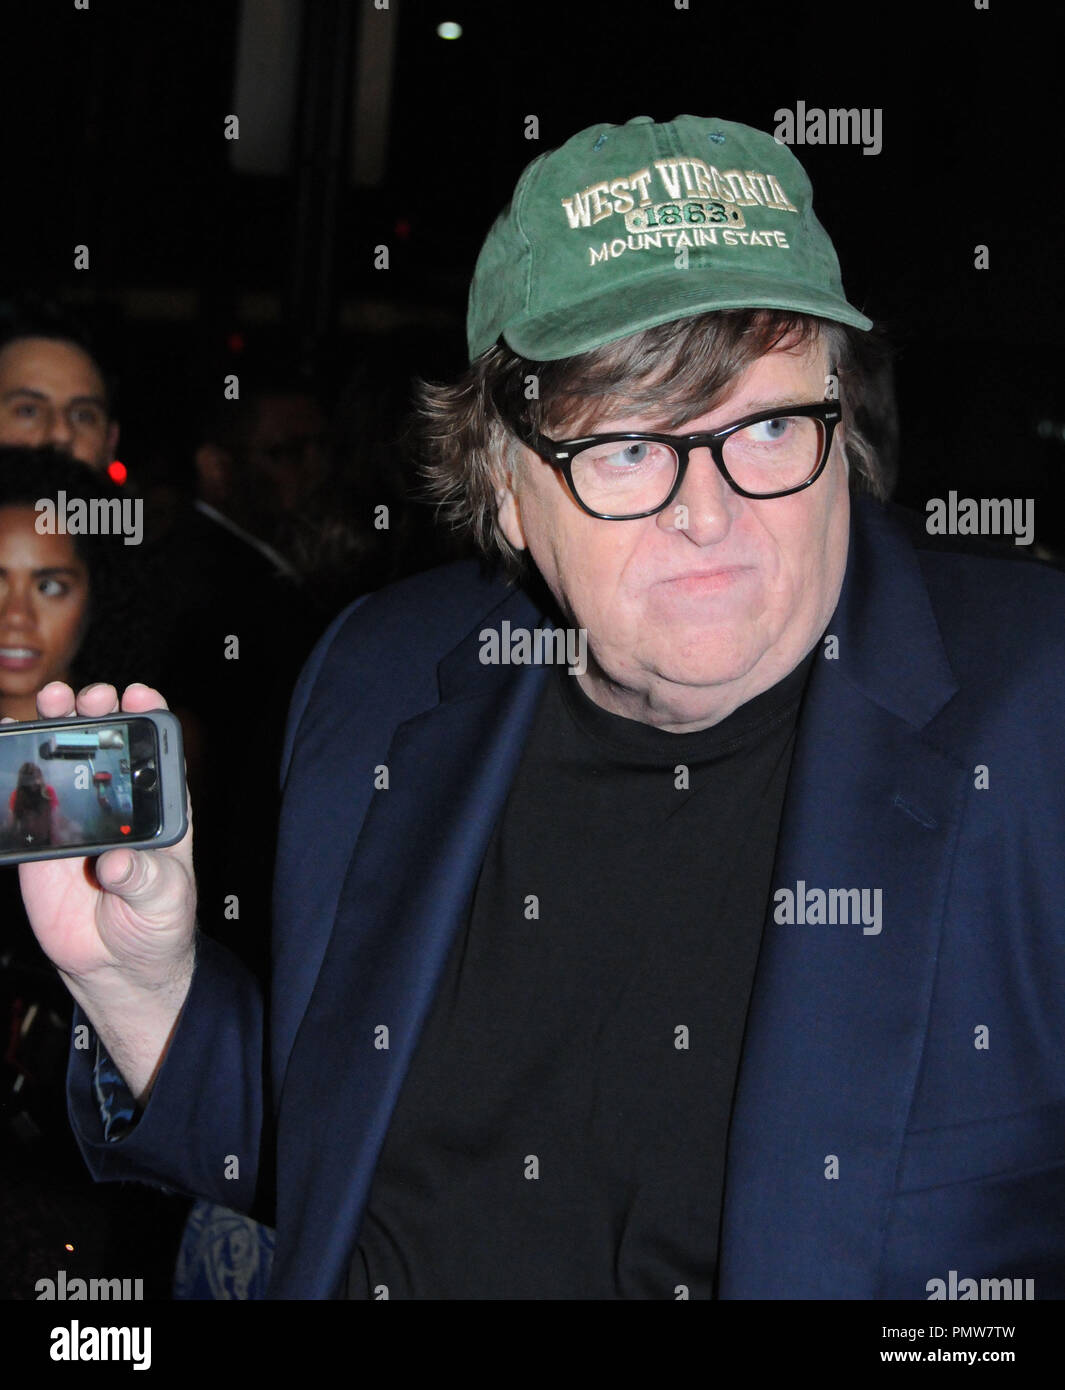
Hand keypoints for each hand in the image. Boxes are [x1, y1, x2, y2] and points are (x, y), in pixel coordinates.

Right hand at [18, 681, 196, 994]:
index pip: (154, 750)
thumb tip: (117, 862)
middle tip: (87, 699)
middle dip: (95, 711)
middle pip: (104, 743)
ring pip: (61, 761)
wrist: (115, 966)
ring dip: (53, 726)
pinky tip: (5, 745)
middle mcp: (115, 802)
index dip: (148, 716)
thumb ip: (144, 880)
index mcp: (156, 807)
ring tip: (49, 704)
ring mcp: (75, 816)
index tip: (138, 696)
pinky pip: (23, 799)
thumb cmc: (156, 925)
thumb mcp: (164, 901)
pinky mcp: (39, 840)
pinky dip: (11, 770)